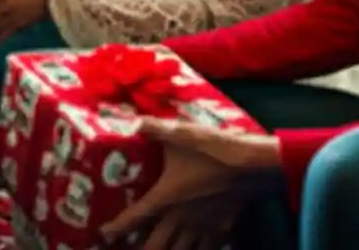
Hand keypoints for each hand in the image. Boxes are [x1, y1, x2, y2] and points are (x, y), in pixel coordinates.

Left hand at [101, 118, 281, 244]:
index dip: (116, 228)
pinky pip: (207, 248)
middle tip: (131, 249)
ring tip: (162, 248)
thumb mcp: (180, 134)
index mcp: (165, 198)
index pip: (134, 218)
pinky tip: (197, 247)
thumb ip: (155, 129)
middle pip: (155, 247)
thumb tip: (133, 122)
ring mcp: (203, 228)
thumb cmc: (213, 150)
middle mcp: (181, 219)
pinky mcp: (223, 230)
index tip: (105, 233)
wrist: (253, 166)